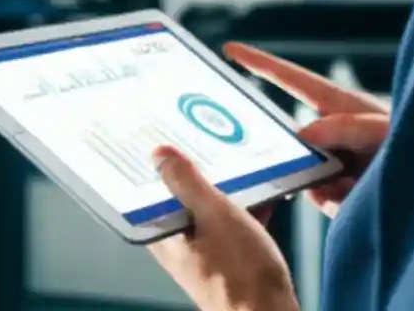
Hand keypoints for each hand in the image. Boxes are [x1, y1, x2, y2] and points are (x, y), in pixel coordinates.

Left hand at [148, 146, 299, 310]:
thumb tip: (160, 155)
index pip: (150, 192)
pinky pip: (231, 224)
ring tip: (242, 166)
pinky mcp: (228, 258)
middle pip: (181, 198)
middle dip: (196, 173)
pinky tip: (264, 195)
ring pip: (209, 210)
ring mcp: (204, 252)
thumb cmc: (240, 272)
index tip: (166, 141)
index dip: (157, 166)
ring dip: (226, 190)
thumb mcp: (214, 214)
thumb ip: (186, 183)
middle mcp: (179, 245)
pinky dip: (244, 208)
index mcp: (165, 235)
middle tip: (208, 145)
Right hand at [224, 43, 390, 217]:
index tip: (230, 48)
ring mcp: (331, 163)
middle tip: (295, 154)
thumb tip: (304, 133)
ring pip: (300, 171)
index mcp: (337, 105)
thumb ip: (346, 126)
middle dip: (283, 147)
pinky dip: (334, 199)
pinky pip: (318, 197)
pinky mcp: (337, 195)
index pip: (290, 79)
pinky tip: (358, 196)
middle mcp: (331, 133)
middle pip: (287, 134)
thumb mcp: (385, 128)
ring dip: (320, 179)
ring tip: (354, 179)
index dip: (259, 63)